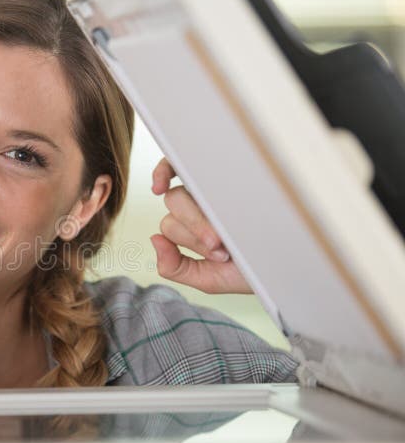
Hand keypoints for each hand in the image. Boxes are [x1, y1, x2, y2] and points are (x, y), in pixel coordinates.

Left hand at [150, 158, 251, 294]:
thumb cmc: (251, 267)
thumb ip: (176, 267)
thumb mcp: (210, 278)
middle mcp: (198, 206)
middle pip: (174, 209)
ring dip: (200, 220)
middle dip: (195, 232)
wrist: (288, 261)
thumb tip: (154, 239)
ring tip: (229, 234)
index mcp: (193, 228)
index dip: (184, 237)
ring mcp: (208, 188)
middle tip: (222, 247)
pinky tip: (161, 184)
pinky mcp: (219, 175)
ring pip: (180, 196)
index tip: (193, 247)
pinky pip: (177, 164)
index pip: (170, 224)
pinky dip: (163, 171)